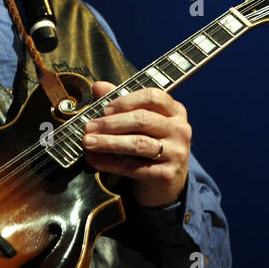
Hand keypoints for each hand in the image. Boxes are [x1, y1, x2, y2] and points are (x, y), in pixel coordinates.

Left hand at [81, 81, 190, 207]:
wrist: (165, 181)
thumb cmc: (149, 143)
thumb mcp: (139, 121)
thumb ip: (121, 102)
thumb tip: (98, 86)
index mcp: (175, 111)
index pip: (152, 97)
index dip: (126, 101)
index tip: (104, 109)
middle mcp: (180, 129)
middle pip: (143, 119)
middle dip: (111, 123)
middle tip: (89, 127)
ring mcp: (176, 152)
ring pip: (139, 144)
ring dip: (108, 142)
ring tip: (88, 142)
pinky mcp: (167, 174)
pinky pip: (133, 167)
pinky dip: (110, 163)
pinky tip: (94, 160)